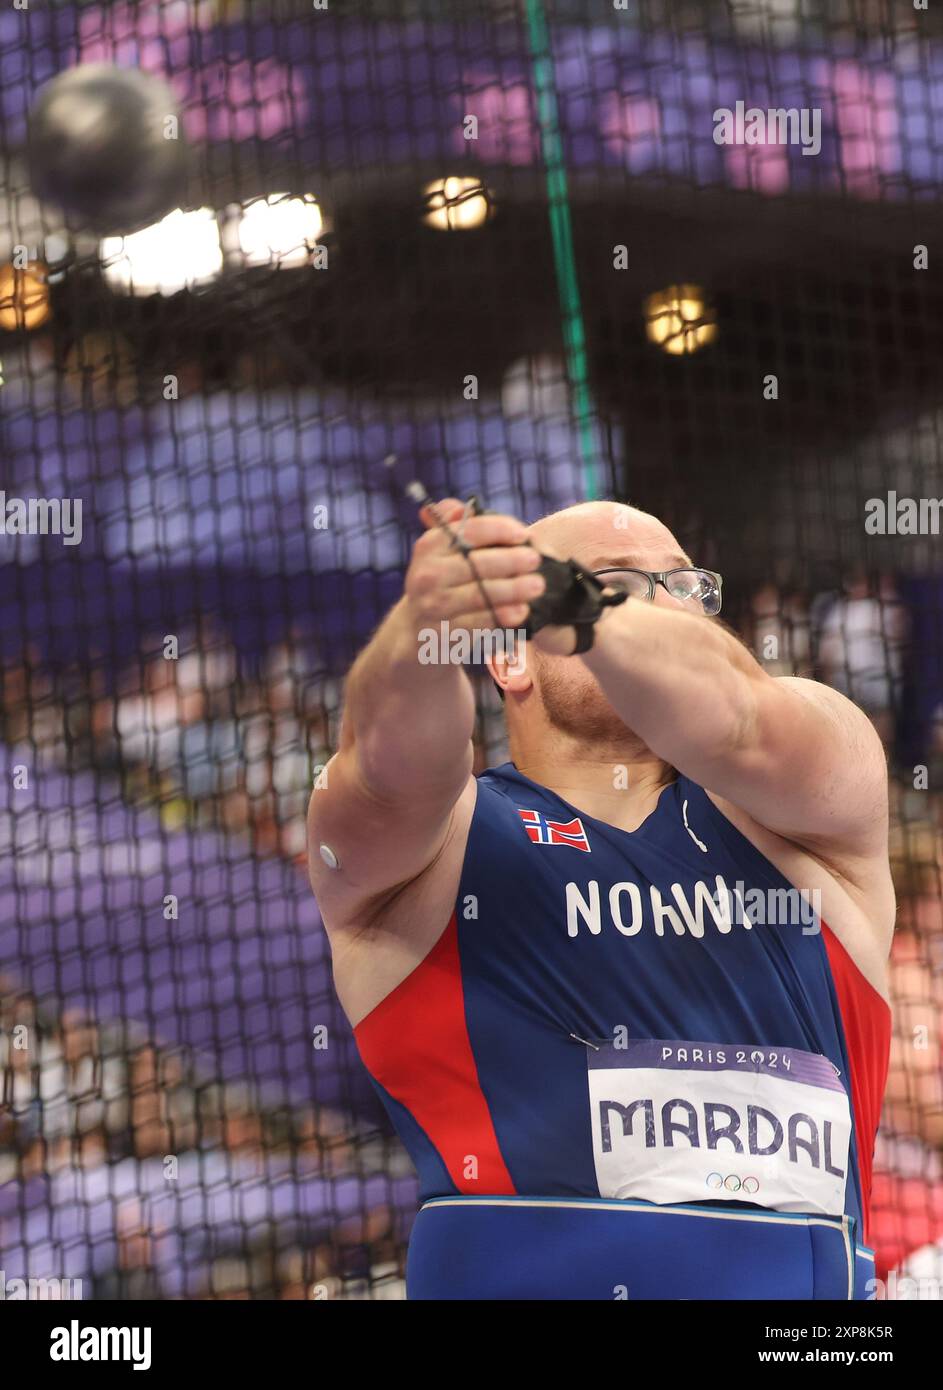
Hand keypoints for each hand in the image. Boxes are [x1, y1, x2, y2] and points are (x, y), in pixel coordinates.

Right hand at [405, 498, 545, 633]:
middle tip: (536, 560)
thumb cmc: (441, 582)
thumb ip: (453, 525)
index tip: (523, 534)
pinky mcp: (445, 633)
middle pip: (476, 564)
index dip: (499, 529)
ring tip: (537, 585)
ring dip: (513, 589)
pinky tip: (521, 611)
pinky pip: (480, 623)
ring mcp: (434, 606)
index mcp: (429, 547)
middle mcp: (427, 575)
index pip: (468, 530)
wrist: (417, 631)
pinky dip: (503, 617)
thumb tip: (462, 508)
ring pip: (481, 595)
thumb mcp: (440, 552)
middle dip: (511, 560)